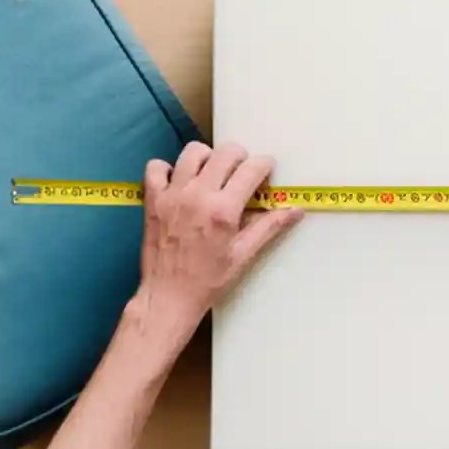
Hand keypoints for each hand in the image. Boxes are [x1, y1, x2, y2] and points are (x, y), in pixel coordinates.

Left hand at [134, 142, 302, 325]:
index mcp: (224, 210)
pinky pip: (157, 166)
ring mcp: (172, 194)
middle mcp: (198, 195)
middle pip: (225, 152)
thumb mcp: (243, 255)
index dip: (264, 165)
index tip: (266, 172)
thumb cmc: (208, 280)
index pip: (251, 169)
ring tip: (212, 174)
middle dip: (240, 157)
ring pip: (193, 152)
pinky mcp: (152, 199)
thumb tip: (296, 210)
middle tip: (241, 174)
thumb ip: (269, 227)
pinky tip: (179, 182)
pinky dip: (168, 168)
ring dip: (208, 158)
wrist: (167, 296)